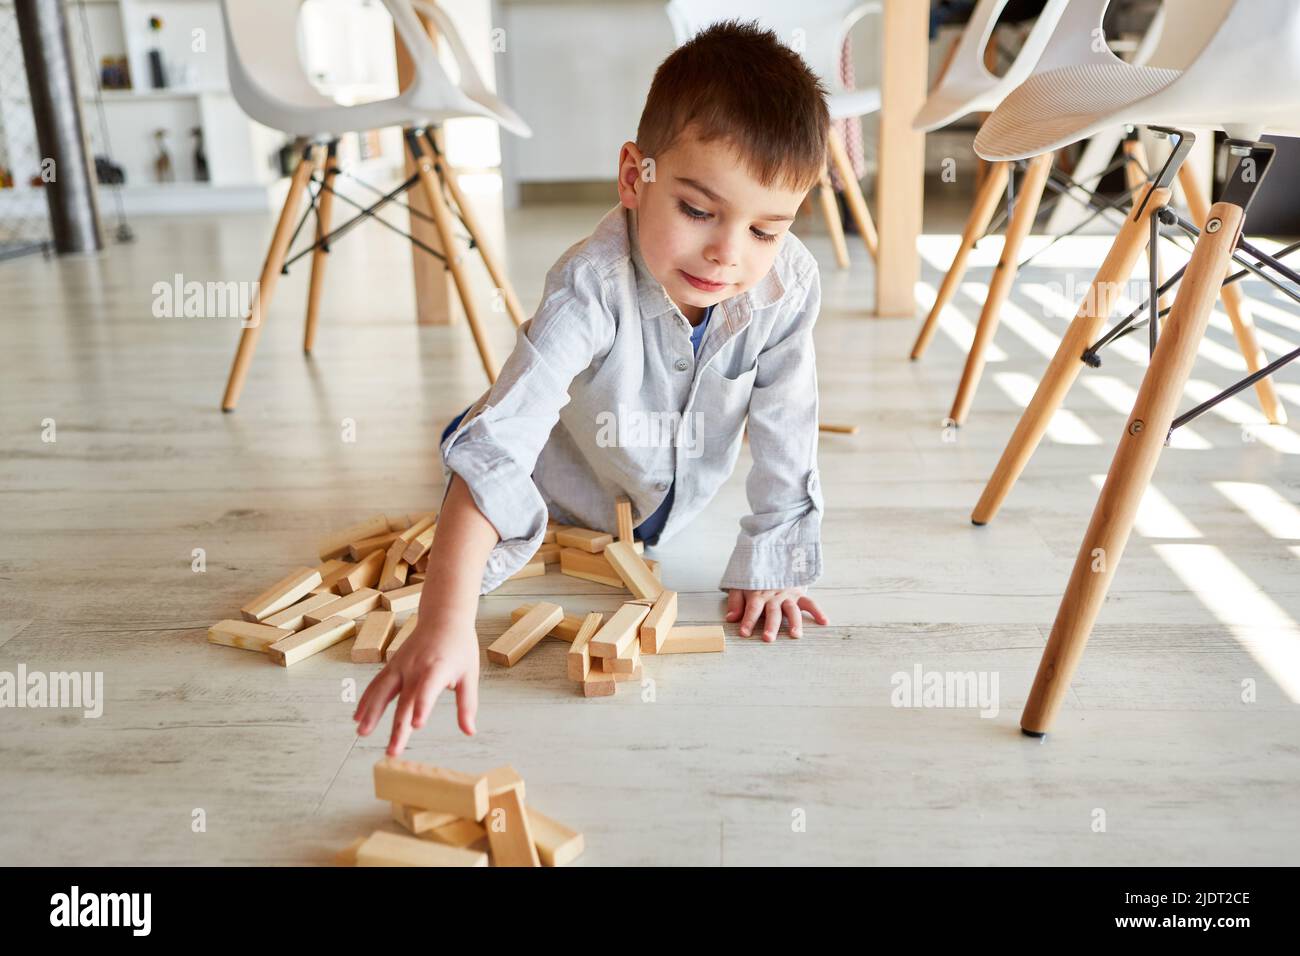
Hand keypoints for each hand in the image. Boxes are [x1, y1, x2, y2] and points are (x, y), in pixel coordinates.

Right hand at [352, 617, 478, 756]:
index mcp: (438, 668)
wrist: (443, 617)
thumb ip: (467, 704)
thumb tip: (469, 732)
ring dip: (371, 713)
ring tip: (362, 733)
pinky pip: (377, 684)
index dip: (422, 706)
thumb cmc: (459, 647)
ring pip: (383, 691)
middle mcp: (416, 667)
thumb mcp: (469, 674)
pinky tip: (358, 717)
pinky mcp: (393, 665)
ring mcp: (401, 665)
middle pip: (404, 701)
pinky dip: (367, 700)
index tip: (417, 725)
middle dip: (398, 728)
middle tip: (392, 752)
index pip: (428, 689)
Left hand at [725, 587, 827, 641]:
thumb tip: (730, 618)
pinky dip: (818, 612)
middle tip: (768, 638)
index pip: (752, 609)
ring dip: (794, 622)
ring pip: (792, 610)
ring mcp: (788, 596)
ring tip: (795, 634)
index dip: (748, 620)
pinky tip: (824, 622)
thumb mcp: (740, 586)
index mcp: (758, 594)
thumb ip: (735, 602)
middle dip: (770, 625)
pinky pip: (810, 603)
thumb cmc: (755, 579)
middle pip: (772, 612)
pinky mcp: (799, 595)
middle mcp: (773, 596)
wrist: (771, 557)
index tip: (744, 633)